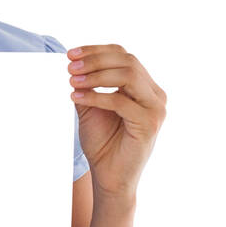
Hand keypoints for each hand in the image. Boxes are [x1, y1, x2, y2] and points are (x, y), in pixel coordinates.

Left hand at [66, 44, 165, 200]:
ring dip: (96, 75)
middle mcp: (155, 95)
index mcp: (144, 87)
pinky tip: (76, 97)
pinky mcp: (149, 123)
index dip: (97, 51)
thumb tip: (72, 63)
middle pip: (128, 61)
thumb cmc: (102, 142)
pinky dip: (96, 96)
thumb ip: (87, 85)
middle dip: (95, 60)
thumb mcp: (90, 107)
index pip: (124, 56)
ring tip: (71, 81)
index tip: (70, 53)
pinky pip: (121, 101)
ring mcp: (156, 109)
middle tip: (69, 67)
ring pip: (128, 76)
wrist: (110, 175)